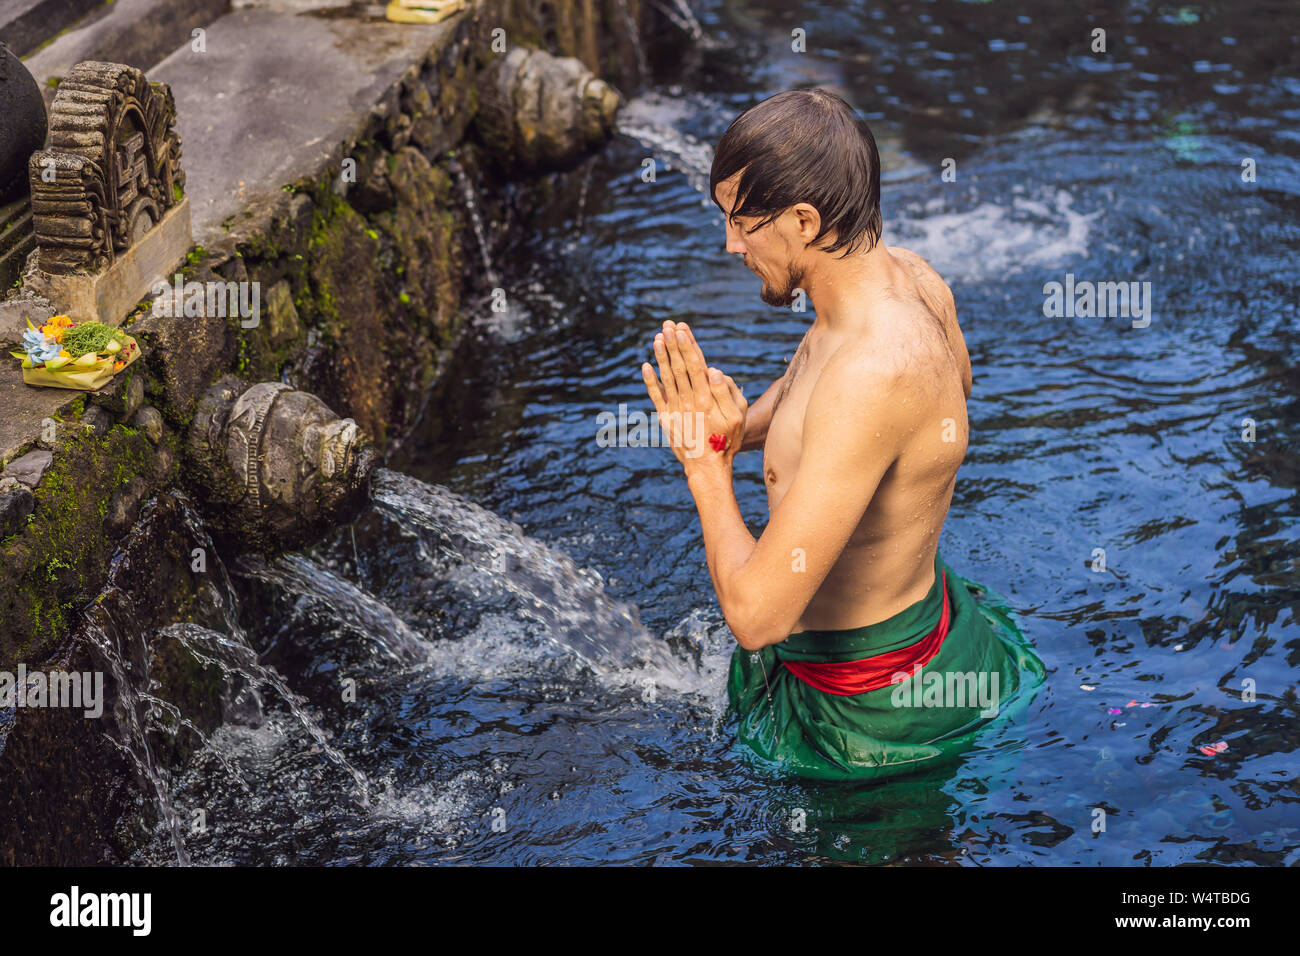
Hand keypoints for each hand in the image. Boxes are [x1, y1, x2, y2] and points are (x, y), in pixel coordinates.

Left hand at [641, 320, 746, 472]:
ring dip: (661, 356)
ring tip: (657, 338)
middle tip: (667, 325)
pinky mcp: (665, 419)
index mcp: (707, 397)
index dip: (687, 345)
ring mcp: (675, 409)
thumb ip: (728, 392)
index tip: (681, 329)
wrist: (707, 467)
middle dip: (673, 344)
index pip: (696, 364)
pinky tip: (645, 365)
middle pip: (680, 366)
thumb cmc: (727, 439)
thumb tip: (714, 370)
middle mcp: (689, 400)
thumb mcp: (737, 416)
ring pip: (667, 377)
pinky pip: (655, 396)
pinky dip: (650, 381)